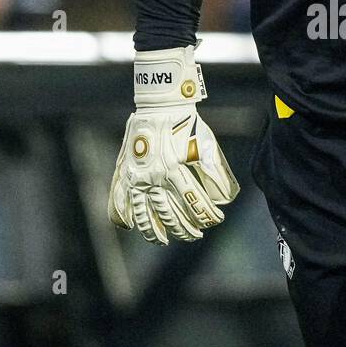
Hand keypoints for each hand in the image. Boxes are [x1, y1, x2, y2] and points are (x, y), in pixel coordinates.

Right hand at [108, 45, 239, 244]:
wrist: (158, 105)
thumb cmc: (185, 124)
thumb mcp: (204, 146)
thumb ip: (214, 171)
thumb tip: (225, 197)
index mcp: (174, 169)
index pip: (193, 203)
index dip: (206, 216)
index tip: (215, 221)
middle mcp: (153, 177)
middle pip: (169, 215)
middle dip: (184, 230)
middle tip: (194, 236)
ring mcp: (136, 176)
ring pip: (143, 214)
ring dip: (155, 231)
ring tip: (163, 240)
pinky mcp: (125, 172)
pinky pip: (119, 200)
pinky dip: (124, 216)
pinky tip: (130, 227)